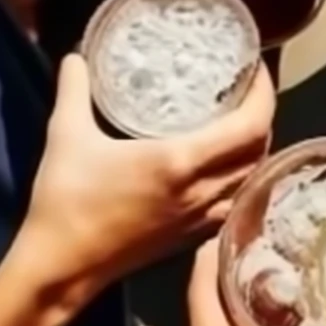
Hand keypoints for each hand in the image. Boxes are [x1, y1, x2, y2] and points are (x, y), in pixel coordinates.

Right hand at [13, 54, 274, 303]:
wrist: (61, 270)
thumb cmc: (65, 202)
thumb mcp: (66, 136)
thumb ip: (74, 90)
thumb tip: (76, 55)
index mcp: (181, 162)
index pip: (250, 126)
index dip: (264, 95)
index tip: (257, 71)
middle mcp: (201, 190)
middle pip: (260, 149)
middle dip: (263, 115)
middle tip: (248, 90)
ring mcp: (200, 216)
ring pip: (251, 177)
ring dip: (255, 147)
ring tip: (240, 121)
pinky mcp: (193, 235)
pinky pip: (236, 200)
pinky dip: (242, 177)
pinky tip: (224, 164)